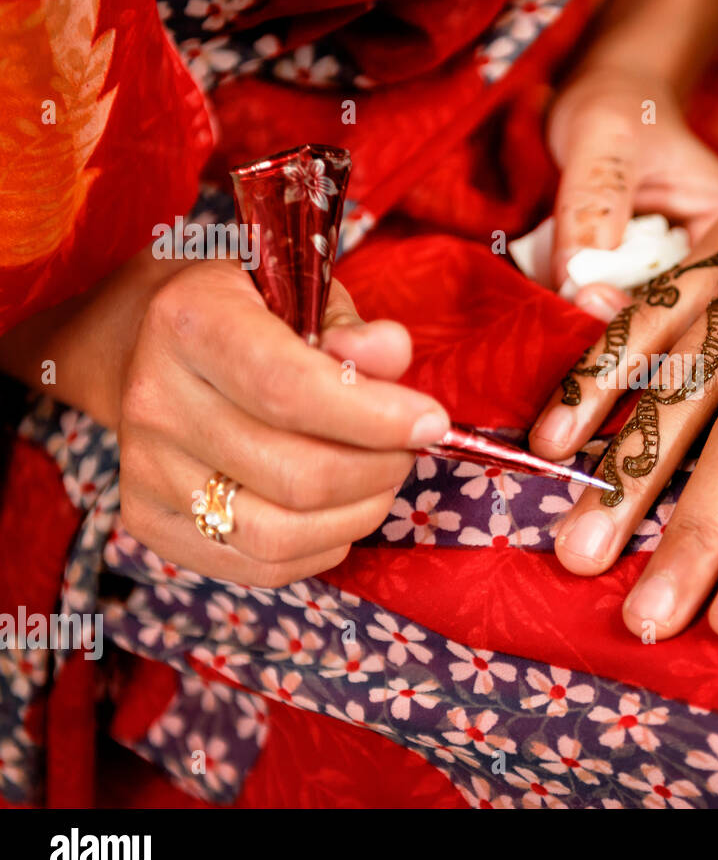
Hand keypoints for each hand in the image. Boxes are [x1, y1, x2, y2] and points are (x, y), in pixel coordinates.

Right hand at [118, 259, 449, 585]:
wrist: (150, 348)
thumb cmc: (250, 318)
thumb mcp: (303, 294)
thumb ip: (353, 328)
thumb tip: (391, 354)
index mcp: (190, 322)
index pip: (288, 388)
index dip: (374, 417)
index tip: (432, 422)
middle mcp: (153, 399)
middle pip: (294, 474)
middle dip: (379, 470)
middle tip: (408, 448)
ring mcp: (143, 469)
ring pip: (278, 533)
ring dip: (357, 514)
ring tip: (381, 479)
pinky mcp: (150, 522)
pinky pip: (258, 565)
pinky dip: (322, 546)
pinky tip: (340, 510)